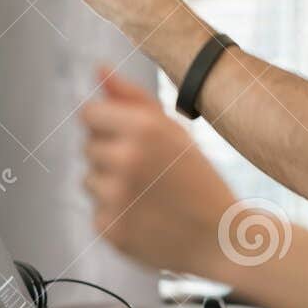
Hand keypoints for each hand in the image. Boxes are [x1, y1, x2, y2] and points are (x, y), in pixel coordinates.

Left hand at [81, 69, 233, 276]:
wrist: (220, 238)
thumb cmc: (200, 182)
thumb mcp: (175, 131)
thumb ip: (132, 97)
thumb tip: (99, 69)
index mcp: (143, 128)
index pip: (89, 113)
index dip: (107, 124)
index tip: (127, 138)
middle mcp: (125, 159)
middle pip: (87, 146)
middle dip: (110, 154)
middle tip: (148, 171)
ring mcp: (115, 196)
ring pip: (88, 179)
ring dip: (109, 184)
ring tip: (147, 195)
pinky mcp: (110, 227)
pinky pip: (96, 211)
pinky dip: (115, 214)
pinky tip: (144, 216)